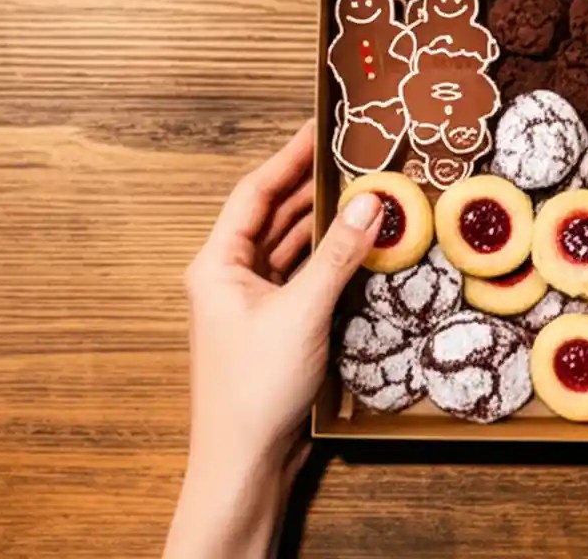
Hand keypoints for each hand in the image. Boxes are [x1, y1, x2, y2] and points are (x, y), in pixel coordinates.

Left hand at [165, 120, 383, 558]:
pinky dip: (333, 261)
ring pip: (294, 249)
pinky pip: (307, 279)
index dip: (289, 157)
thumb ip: (338, 255)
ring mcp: (255, 304)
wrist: (245, 460)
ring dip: (327, 225)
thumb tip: (370, 202)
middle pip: (275, 216)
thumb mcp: (301, 312)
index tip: (321, 128)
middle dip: (314, 187)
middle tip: (356, 157)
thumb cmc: (254, 387)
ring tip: (367, 194)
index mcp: (217, 264)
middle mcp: (231, 278)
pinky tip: (362, 248)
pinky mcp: (279, 328)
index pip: (255, 193)